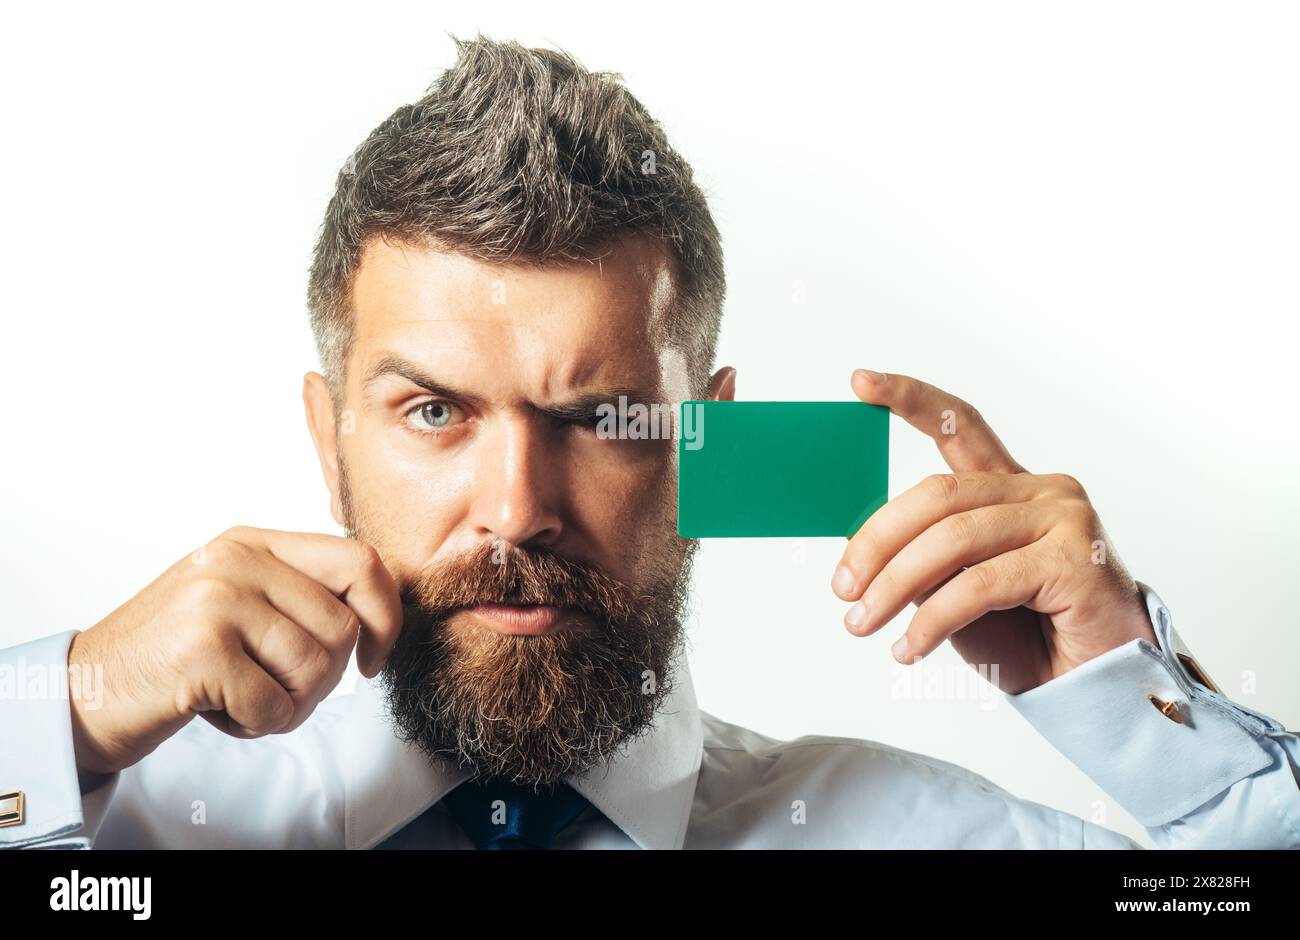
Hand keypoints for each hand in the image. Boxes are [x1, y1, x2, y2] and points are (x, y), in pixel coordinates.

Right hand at [67, 526, 402, 773]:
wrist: (84, 691)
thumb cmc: (172, 655)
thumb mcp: (238, 601)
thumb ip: (300, 595)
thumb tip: (382, 612)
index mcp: (255, 543)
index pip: (361, 562)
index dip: (385, 617)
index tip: (372, 658)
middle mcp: (238, 561)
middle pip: (343, 628)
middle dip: (324, 680)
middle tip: (276, 690)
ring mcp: (218, 601)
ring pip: (316, 670)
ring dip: (288, 705)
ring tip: (240, 697)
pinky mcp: (202, 650)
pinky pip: (275, 705)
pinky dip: (255, 724)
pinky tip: (216, 711)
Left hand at [833, 370, 1155, 693]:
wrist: (1093, 688)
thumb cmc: (1026, 636)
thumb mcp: (957, 586)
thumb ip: (923, 555)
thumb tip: (857, 550)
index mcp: (1012, 487)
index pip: (959, 425)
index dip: (909, 399)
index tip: (859, 382)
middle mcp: (1042, 490)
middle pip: (938, 495)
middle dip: (876, 541)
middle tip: (842, 588)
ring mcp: (1065, 520)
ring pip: (953, 539)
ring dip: (894, 587)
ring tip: (862, 623)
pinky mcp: (1076, 560)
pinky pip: (981, 584)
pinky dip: (933, 620)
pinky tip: (909, 648)